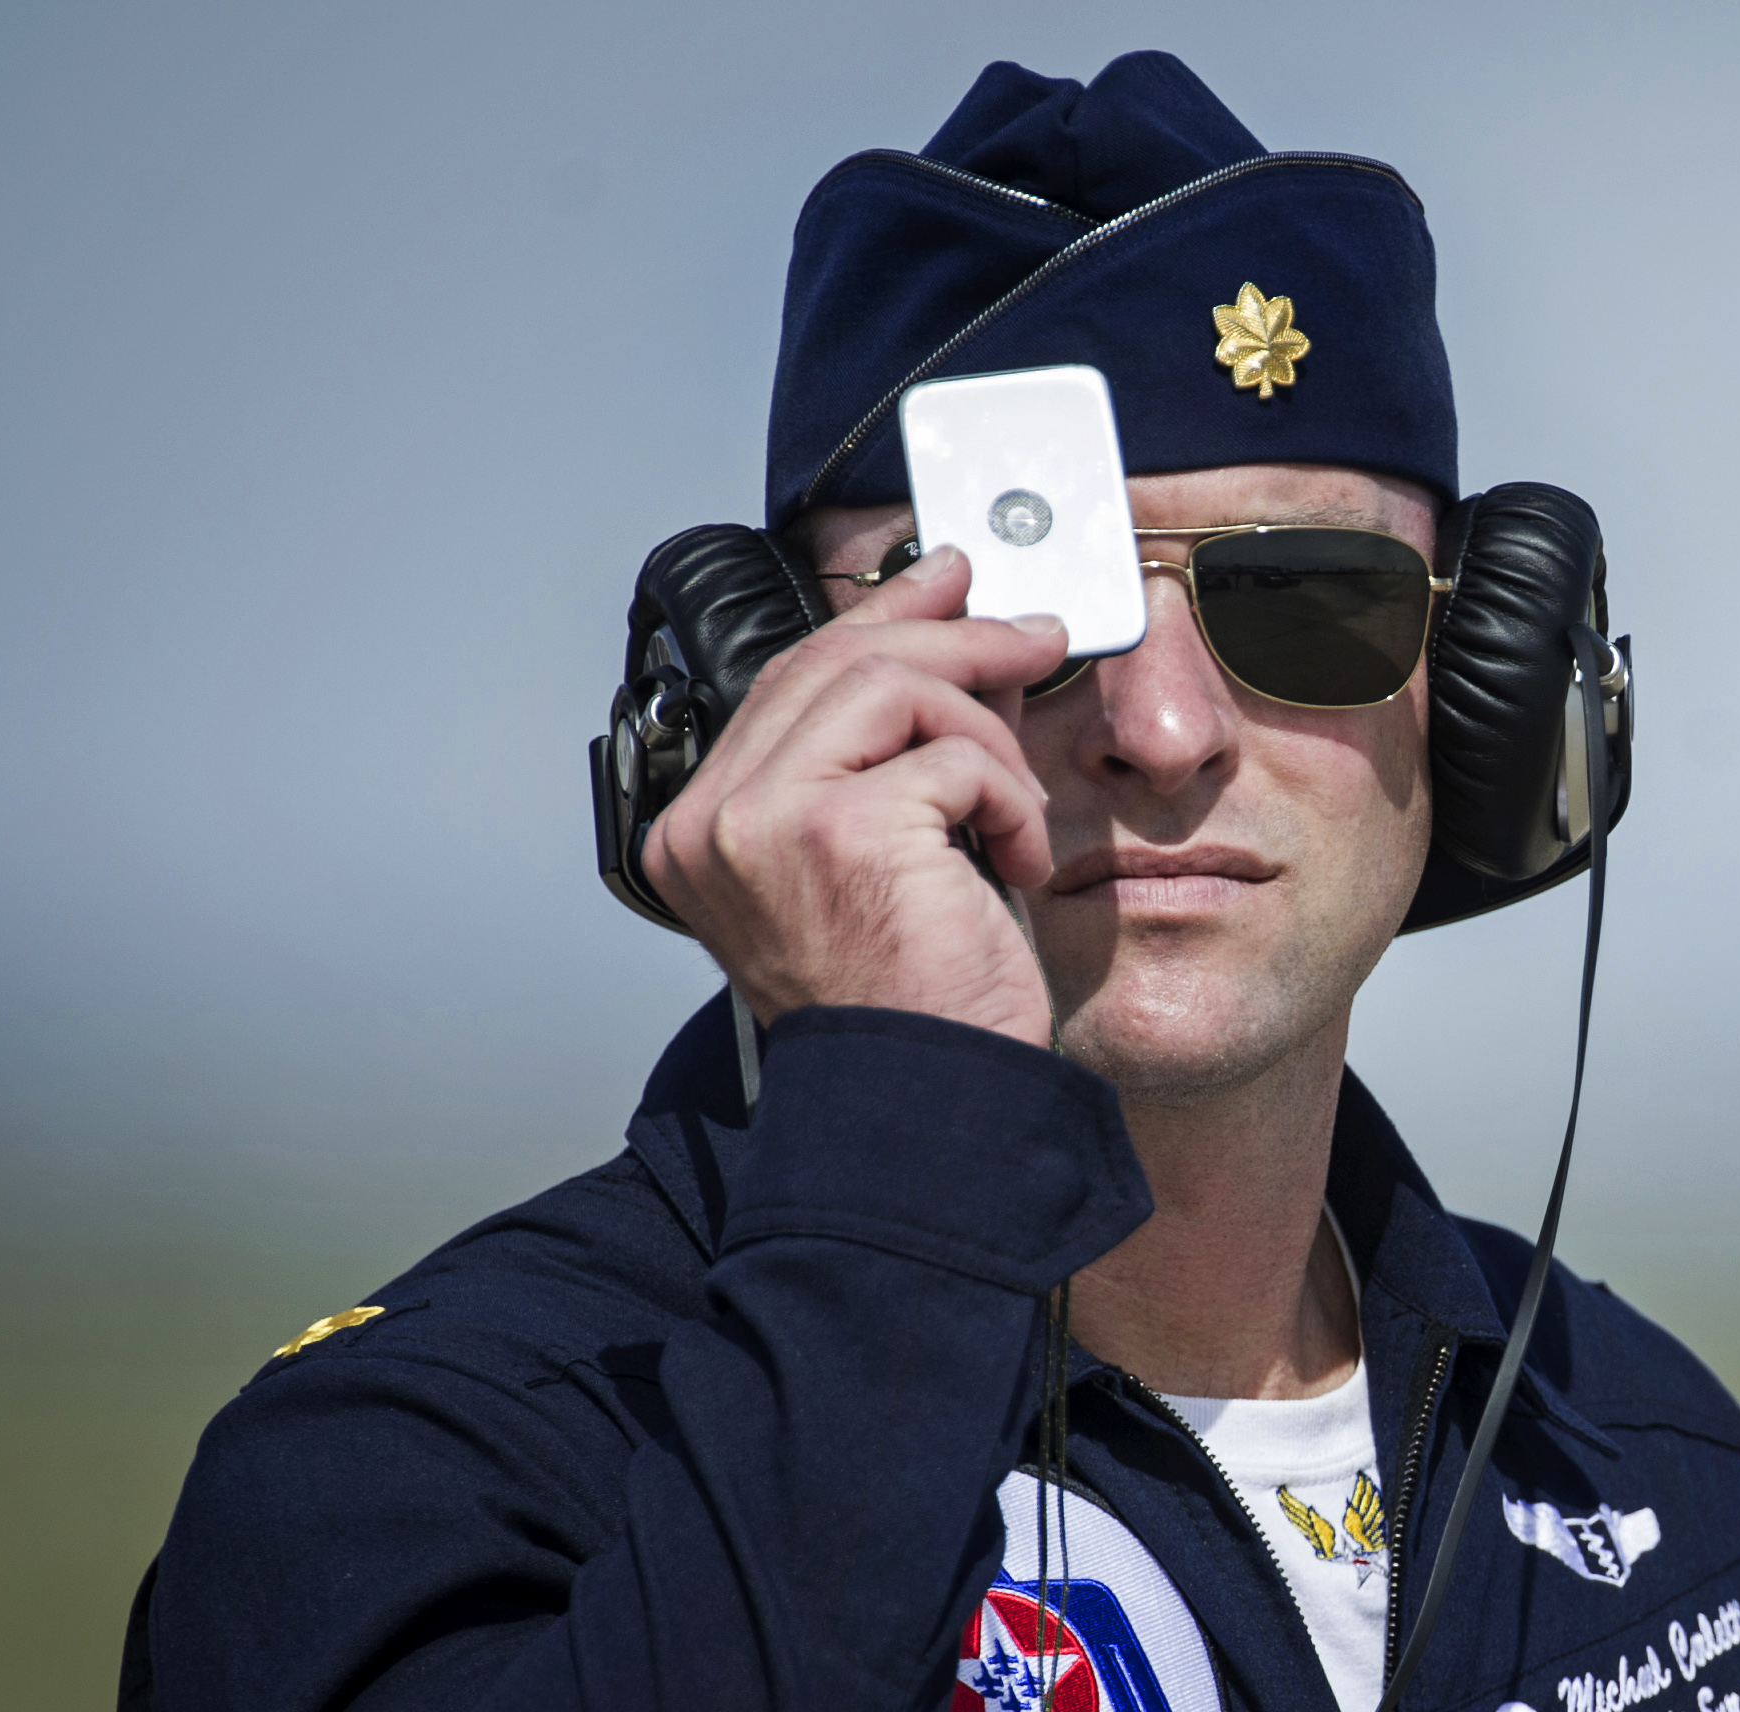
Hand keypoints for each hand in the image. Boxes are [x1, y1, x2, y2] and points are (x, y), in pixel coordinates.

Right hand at [640, 546, 1067, 1044]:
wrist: (929, 1100)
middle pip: (838, 662)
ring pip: (895, 688)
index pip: (791, 679)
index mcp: (705, 827)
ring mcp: (765, 821)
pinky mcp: (841, 831)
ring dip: (988, 734)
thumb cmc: (916, 1003)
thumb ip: (898, 752)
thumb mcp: (896, 854)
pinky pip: (956, 757)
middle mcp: (712, 819)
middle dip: (954, 636)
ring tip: (1019, 803)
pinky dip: (1009, 801)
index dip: (878, 618)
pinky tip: (1013, 861)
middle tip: (1034, 635)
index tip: (946, 582)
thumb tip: (966, 639)